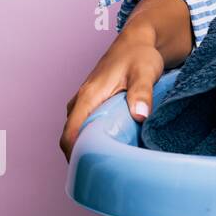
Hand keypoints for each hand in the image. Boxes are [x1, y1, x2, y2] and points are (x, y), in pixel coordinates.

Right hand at [61, 31, 165, 161]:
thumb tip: (139, 115)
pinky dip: (94, 139)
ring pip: (78, 133)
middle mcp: (81, 101)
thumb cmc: (140, 54)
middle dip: (82, 157)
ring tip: (107, 166)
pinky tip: (111, 148)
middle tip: (102, 175)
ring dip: (88, 148)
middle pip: (71, 138)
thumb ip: (142, 93)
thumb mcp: (145, 71)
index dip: (75, 156)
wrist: (138, 40)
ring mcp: (85, 103)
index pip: (70, 134)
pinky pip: (86, 127)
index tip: (89, 172)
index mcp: (88, 96)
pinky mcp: (93, 104)